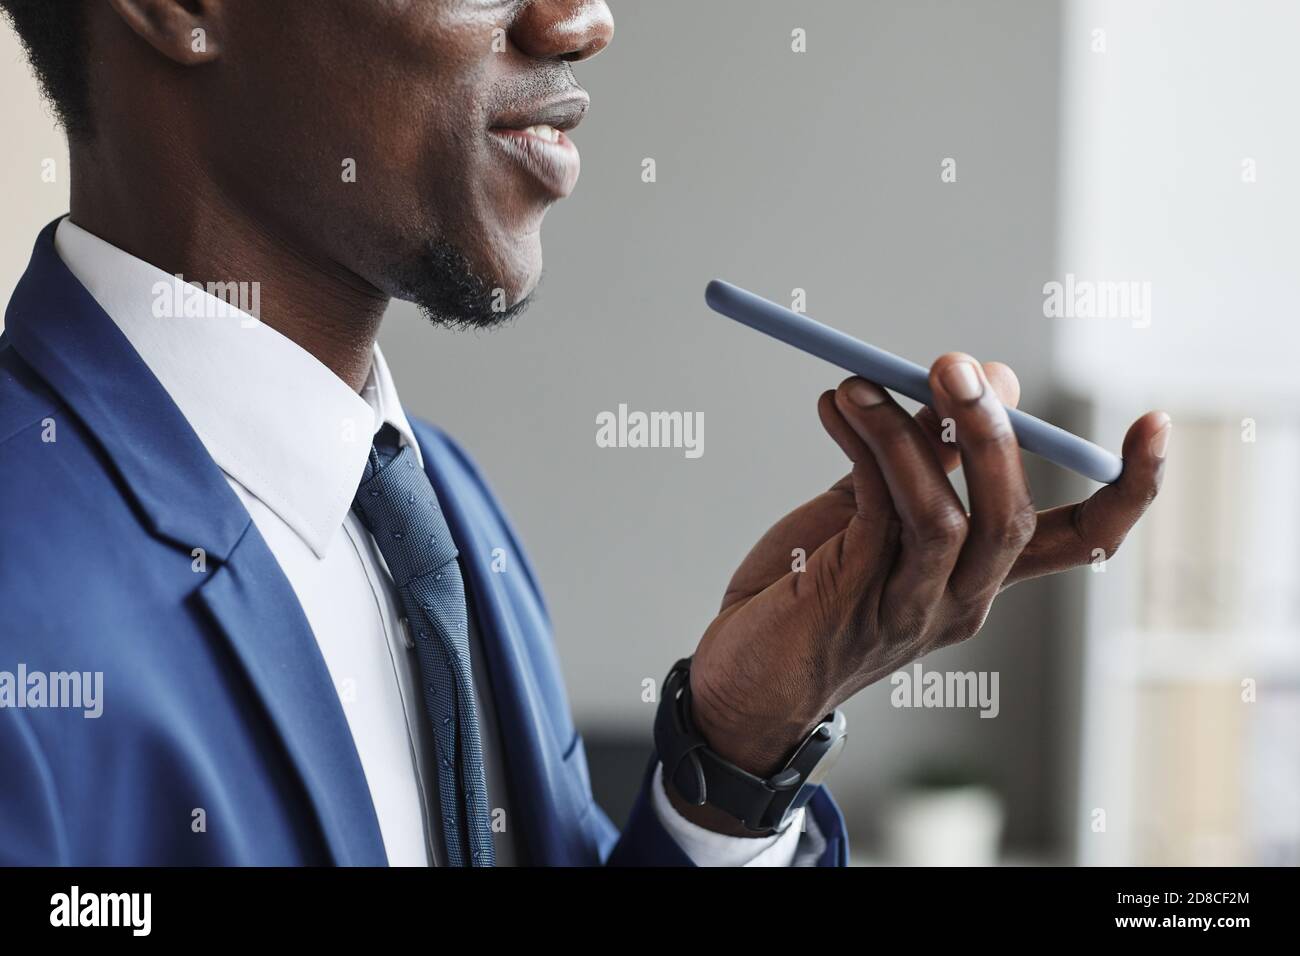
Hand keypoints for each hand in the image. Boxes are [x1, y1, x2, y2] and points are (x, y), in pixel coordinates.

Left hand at [683, 353, 1169, 793]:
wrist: (743, 676)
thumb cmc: (808, 587)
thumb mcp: (873, 514)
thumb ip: (924, 458)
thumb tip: (987, 378)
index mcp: (982, 580)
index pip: (1080, 541)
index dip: (1128, 490)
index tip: (1157, 426)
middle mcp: (961, 601)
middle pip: (1011, 517)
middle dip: (989, 431)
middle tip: (952, 365)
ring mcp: (910, 608)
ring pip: (946, 517)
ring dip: (907, 433)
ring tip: (859, 381)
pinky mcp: (855, 599)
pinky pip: (877, 511)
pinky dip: (861, 444)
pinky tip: (838, 408)